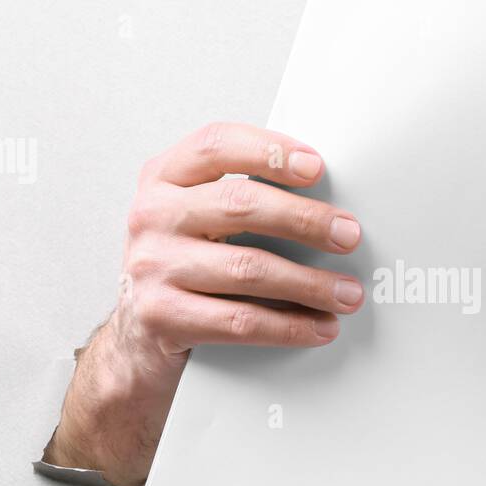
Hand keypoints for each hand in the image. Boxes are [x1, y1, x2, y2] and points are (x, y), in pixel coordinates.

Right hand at [43, 121, 362, 485]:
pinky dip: (289, 326)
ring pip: (247, 268)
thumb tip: (327, 199)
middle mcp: (151, 215)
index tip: (317, 167)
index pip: (216, 145)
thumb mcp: (197, 220)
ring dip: (309, 282)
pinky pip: (239, 320)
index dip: (269, 152)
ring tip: (348, 292)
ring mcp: (151, 267)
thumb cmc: (183, 268)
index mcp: (163, 178)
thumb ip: (240, 198)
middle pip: (240, 204)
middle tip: (349, 235)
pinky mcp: (160, 317)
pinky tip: (320, 327)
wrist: (135, 340)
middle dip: (306, 220)